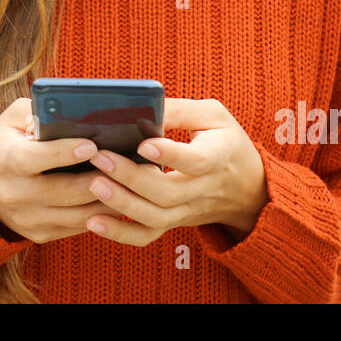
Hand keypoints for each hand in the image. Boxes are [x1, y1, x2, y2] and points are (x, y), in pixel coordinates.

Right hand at [0, 98, 123, 243]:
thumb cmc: (4, 144)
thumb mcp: (11, 120)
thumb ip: (35, 112)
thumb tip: (67, 112)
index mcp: (6, 161)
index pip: (36, 159)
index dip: (64, 153)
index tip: (91, 145)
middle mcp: (14, 194)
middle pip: (65, 191)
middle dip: (98, 179)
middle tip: (125, 166)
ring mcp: (28, 219)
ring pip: (77, 214)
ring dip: (107, 200)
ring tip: (130, 183)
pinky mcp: (40, 234)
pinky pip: (77, 227)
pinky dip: (100, 214)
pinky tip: (118, 199)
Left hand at [83, 98, 268, 246]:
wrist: (247, 188)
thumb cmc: (225, 141)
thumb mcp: (213, 116)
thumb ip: (180, 110)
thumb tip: (142, 105)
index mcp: (218, 156)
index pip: (197, 161)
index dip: (170, 154)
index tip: (143, 144)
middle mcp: (203, 189)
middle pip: (167, 193)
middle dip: (130, 177)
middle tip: (99, 157)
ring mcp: (188, 210)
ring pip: (156, 218)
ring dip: (121, 204)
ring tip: (93, 182)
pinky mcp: (174, 222)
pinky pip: (148, 236)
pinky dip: (120, 232)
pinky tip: (93, 221)